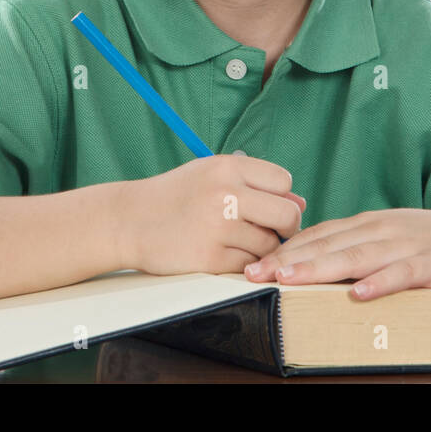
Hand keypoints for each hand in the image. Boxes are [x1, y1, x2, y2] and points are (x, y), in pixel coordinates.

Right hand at [120, 154, 305, 275]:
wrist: (129, 220)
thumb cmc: (177, 196)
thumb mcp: (211, 175)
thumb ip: (255, 184)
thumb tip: (301, 203)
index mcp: (227, 166)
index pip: (283, 181)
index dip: (281, 196)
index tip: (267, 205)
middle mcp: (224, 193)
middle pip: (287, 214)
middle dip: (286, 226)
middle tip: (270, 231)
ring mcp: (217, 226)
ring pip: (270, 244)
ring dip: (262, 248)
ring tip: (238, 241)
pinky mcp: (209, 257)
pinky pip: (249, 265)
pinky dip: (244, 264)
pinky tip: (226, 254)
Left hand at [241, 207, 430, 300]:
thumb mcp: (388, 237)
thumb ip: (354, 245)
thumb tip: (311, 262)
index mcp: (368, 223)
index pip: (318, 235)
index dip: (284, 250)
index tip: (252, 264)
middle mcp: (381, 230)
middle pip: (328, 245)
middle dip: (288, 260)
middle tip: (255, 272)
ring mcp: (406, 245)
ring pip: (356, 257)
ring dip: (320, 269)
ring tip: (289, 279)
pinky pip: (402, 275)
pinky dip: (380, 283)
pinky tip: (360, 294)